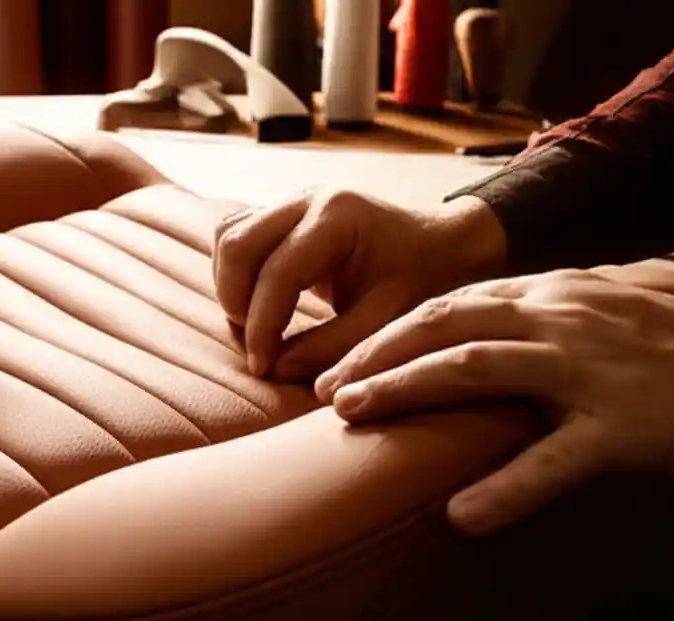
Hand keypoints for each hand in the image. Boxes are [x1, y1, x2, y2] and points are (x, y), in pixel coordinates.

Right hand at [213, 189, 505, 379]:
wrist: (443, 245)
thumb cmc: (423, 280)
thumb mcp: (386, 320)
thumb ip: (333, 347)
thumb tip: (276, 371)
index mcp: (338, 216)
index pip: (278, 272)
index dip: (262, 326)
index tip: (262, 368)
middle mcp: (308, 198)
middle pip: (236, 242)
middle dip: (236, 300)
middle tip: (255, 346)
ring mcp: (293, 200)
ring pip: (230, 234)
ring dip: (231, 285)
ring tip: (255, 328)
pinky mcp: (285, 213)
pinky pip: (239, 236)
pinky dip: (237, 273)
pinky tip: (259, 307)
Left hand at [316, 269, 673, 535]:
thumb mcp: (611, 318)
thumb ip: (551, 323)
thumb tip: (496, 338)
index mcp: (558, 296)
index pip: (454, 302)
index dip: (392, 330)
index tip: (346, 356)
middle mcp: (562, 320)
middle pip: (446, 324)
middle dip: (377, 354)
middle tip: (326, 388)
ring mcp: (588, 372)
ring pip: (476, 370)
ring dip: (406, 391)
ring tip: (354, 417)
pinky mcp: (621, 430)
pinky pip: (551, 463)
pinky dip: (503, 491)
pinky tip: (462, 518)